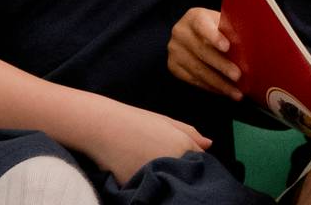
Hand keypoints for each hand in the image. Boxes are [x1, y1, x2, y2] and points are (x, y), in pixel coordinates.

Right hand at [83, 106, 210, 183]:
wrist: (101, 127)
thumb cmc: (134, 121)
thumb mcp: (165, 122)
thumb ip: (190, 133)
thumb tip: (209, 144)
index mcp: (183, 147)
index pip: (200, 163)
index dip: (193, 161)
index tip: (180, 157)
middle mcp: (173, 164)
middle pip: (185, 175)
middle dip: (180, 171)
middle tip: (162, 160)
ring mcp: (156, 177)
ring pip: (168, 183)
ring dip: (164, 178)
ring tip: (147, 163)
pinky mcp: (139, 187)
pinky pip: (149, 188)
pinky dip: (146, 183)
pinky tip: (137, 171)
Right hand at [168, 8, 242, 99]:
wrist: (194, 34)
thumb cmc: (216, 29)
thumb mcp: (224, 23)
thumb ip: (233, 30)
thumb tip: (255, 45)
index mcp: (194, 17)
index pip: (202, 25)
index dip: (214, 37)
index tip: (227, 47)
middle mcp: (180, 32)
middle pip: (201, 51)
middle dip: (221, 66)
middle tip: (238, 76)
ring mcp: (174, 50)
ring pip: (197, 70)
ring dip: (219, 83)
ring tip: (235, 92)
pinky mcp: (173, 66)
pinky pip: (193, 80)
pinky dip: (211, 87)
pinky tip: (224, 91)